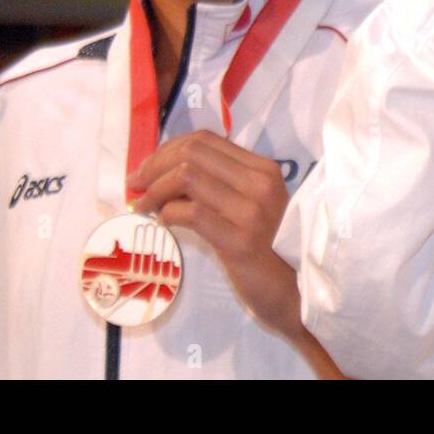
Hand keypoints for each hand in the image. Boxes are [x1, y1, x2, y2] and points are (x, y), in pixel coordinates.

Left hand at [132, 130, 342, 377]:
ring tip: (144, 205)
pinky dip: (167, 213)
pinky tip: (163, 223)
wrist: (296, 293)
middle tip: (137, 185)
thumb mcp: (252, 206)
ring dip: (155, 190)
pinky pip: (191, 213)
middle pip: (192, 153)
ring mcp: (252, 211)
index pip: (205, 140)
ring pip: (187, 177)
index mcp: (264, 169)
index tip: (147, 169)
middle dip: (155, 166)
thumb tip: (170, 171)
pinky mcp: (240, 241)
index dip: (167, 150)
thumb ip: (223, 184)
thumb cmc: (269, 249)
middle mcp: (261, 183)